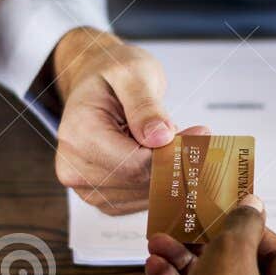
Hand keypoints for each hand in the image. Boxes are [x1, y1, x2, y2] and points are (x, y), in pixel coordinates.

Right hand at [51, 28, 202, 214]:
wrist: (96, 82)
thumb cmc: (112, 74)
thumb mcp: (133, 72)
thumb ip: (146, 105)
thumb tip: (161, 138)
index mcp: (78, 132)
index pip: (134, 163)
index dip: (173, 152)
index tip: (201, 134)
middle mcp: (74, 166)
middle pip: (140, 181)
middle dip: (174, 162)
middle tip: (198, 137)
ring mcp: (85, 186)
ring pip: (144, 196)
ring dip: (170, 173)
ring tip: (176, 141)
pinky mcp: (101, 197)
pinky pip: (141, 202)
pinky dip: (160, 182)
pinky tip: (163, 157)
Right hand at [145, 196, 275, 274]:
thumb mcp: (230, 254)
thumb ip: (243, 225)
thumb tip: (254, 206)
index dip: (253, 231)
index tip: (229, 217)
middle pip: (243, 273)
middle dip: (206, 248)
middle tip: (185, 231)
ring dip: (186, 266)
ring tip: (160, 247)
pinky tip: (155, 271)